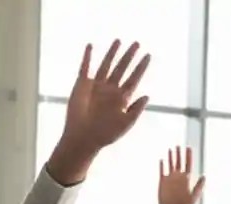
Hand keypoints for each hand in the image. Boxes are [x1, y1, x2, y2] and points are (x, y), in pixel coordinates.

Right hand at [59, 41, 150, 157]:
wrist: (83, 137)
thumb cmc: (105, 134)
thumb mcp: (126, 123)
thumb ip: (136, 109)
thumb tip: (147, 95)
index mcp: (122, 98)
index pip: (134, 78)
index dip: (141, 67)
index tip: (148, 55)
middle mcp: (111, 89)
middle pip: (122, 68)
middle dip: (129, 56)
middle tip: (137, 43)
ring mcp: (96, 86)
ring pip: (106, 65)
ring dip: (112, 53)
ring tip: (119, 40)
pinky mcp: (82, 85)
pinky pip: (85, 67)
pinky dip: (87, 57)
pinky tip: (91, 46)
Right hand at [158, 146, 205, 203]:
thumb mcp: (194, 196)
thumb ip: (199, 186)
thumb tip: (204, 176)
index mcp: (186, 180)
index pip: (188, 165)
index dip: (188, 156)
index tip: (189, 148)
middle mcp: (179, 178)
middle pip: (179, 163)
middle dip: (179, 154)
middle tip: (179, 145)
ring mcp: (170, 180)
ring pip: (170, 165)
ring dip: (171, 158)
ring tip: (171, 149)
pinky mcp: (163, 183)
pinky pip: (162, 172)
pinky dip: (162, 166)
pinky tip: (162, 160)